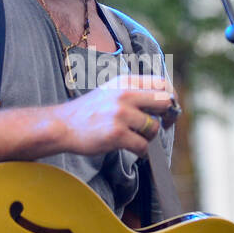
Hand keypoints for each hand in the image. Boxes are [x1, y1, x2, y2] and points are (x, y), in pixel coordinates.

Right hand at [55, 74, 172, 156]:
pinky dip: (142, 151)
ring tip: (136, 138)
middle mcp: (124, 94)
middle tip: (158, 126)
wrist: (63, 125)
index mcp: (125, 81)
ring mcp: (120, 114)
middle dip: (165, 117)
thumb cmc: (89, 111)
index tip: (166, 110)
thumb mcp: (111, 90)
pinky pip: (143, 145)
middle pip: (164, 103)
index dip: (170, 98)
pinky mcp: (116, 134)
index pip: (161, 84)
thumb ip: (134, 91)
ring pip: (153, 128)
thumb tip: (165, 101)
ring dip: (149, 137)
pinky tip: (135, 150)